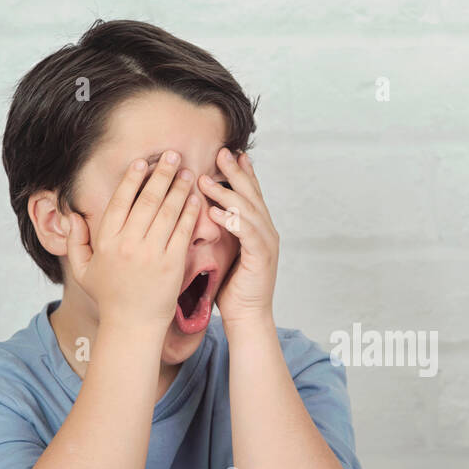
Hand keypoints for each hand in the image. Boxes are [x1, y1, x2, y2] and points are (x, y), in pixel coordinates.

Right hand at [66, 154, 201, 328]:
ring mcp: (152, 253)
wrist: (133, 325)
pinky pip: (182, 231)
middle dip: (162, 174)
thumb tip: (73, 216)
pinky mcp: (172, 264)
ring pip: (167, 212)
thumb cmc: (109, 297)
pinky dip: (190, 212)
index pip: (120, 201)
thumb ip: (76, 242)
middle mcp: (128, 244)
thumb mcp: (82, 270)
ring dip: (179, 188)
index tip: (142, 162)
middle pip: (147, 200)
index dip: (132, 179)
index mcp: (106, 241)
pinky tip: (196, 198)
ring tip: (188, 172)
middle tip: (173, 156)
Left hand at [199, 147, 278, 326]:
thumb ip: (221, 230)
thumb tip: (202, 209)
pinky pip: (246, 233)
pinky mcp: (261, 258)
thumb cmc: (233, 287)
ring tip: (206, 179)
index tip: (230, 152)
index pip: (251, 194)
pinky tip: (214, 211)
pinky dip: (231, 220)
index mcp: (259, 228)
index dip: (243, 172)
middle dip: (236, 172)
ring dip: (227, 193)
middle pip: (252, 194)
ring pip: (248, 210)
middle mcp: (267, 231)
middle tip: (221, 152)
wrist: (248, 316)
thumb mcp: (225, 251)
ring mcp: (267, 244)